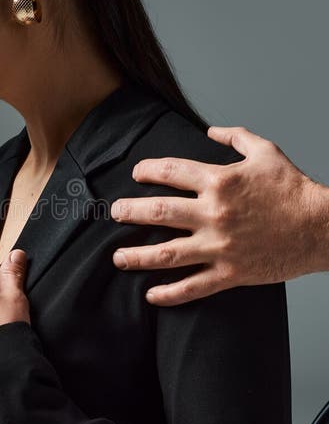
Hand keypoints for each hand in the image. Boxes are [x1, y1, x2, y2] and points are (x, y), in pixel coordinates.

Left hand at [110, 125, 321, 305]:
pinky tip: (151, 294)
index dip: (148, 170)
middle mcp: (214, 213)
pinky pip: (193, 286)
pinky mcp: (230, 272)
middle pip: (159, 211)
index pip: (171, 171)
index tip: (137, 174)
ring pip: (167, 253)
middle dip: (131, 212)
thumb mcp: (266, 152)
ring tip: (118, 257)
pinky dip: (169, 293)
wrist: (321, 228)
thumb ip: (235, 137)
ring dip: (137, 257)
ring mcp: (220, 246)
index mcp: (219, 181)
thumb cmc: (294, 189)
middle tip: (115, 213)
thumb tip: (210, 129)